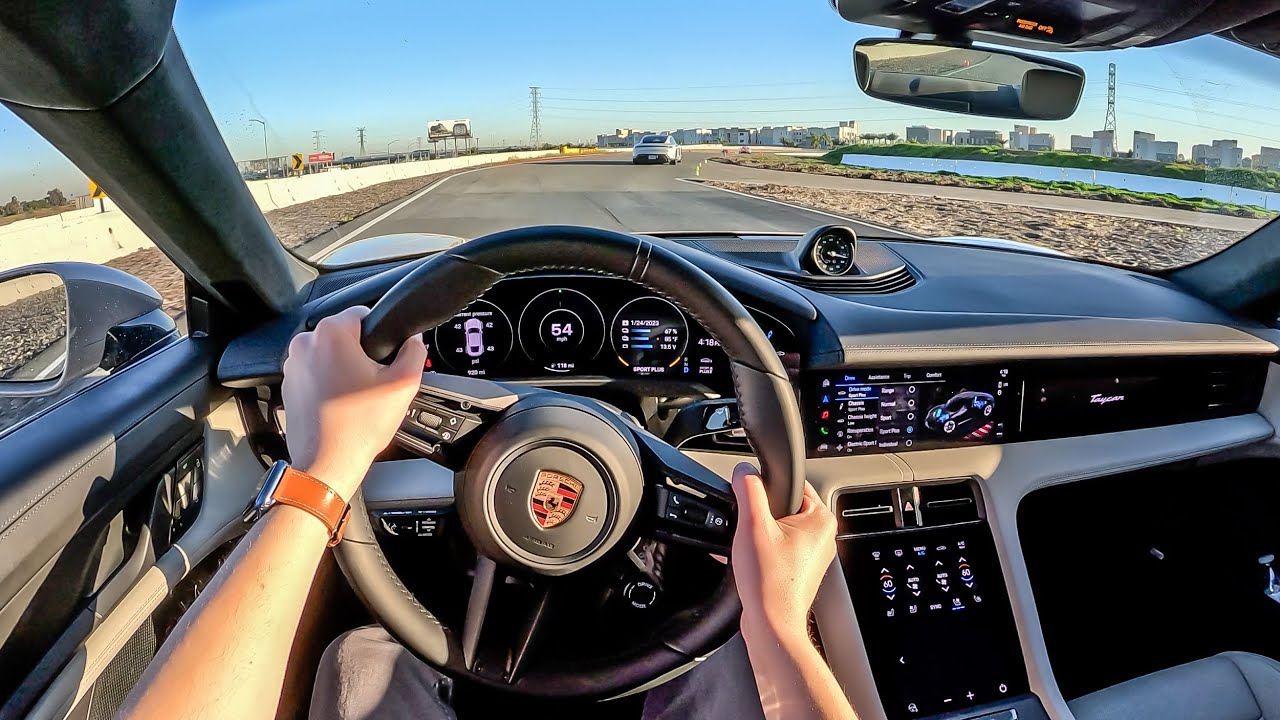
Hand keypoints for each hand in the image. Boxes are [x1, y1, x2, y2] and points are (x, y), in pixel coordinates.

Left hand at [282, 306, 426, 500]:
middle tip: (374, 381)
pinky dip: (329, 382)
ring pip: (330, 354)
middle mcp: (305, 343)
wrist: (327, 461)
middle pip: (346, 335)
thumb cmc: (358, 426)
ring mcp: (292, 364)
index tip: (385, 357)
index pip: (364, 313)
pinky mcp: (289, 384)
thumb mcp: (403, 384)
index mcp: (331, 333)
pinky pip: (316, 372)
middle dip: (362, 353)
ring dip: (345, 367)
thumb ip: (414, 352)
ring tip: (357, 395)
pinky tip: (341, 403)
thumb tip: (413, 340)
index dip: (381, 334)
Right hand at [730, 463, 835, 639]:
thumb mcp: (753, 525)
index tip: (753, 506)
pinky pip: (775, 549)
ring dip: (755, 535)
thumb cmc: (770, 583)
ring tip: (751, 551)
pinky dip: (758, 551)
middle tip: (751, 534)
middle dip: (758, 517)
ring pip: (776, 530)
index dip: (766, 491)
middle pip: (781, 507)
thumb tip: (744, 471)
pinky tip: (746, 561)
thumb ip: (749, 490)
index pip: (793, 484)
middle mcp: (822, 537)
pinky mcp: (798, 570)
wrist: (771, 625)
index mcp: (821, 520)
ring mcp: (811, 556)